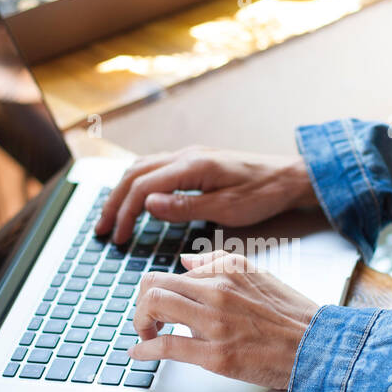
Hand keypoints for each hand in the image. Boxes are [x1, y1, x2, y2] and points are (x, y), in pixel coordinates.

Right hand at [95, 146, 316, 243]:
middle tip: (102, 229)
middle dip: (114, 202)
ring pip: (142, 168)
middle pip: (134, 174)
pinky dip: (138, 183)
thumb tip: (147, 205)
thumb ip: (185, 207)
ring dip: (123, 191)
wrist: (290, 176)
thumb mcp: (226, 208)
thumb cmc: (264, 193)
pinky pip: (156, 168)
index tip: (118, 236)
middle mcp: (186, 155)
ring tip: (112, 216)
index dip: (125, 213)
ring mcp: (190, 156)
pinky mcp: (195, 162)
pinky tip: (136, 199)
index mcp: (191, 166)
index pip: (142, 187)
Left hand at [129, 250, 319, 389]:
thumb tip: (186, 260)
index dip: (156, 291)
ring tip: (145, 335)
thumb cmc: (291, 316)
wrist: (317, 346)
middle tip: (145, 320)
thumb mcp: (257, 275)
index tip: (156, 306)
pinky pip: (167, 346)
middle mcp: (217, 292)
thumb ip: (218, 263)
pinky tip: (139, 353)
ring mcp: (215, 323)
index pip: (171, 273)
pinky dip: (145, 349)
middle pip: (153, 286)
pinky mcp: (216, 354)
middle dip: (141, 304)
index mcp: (226, 272)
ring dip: (140, 323)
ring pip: (154, 307)